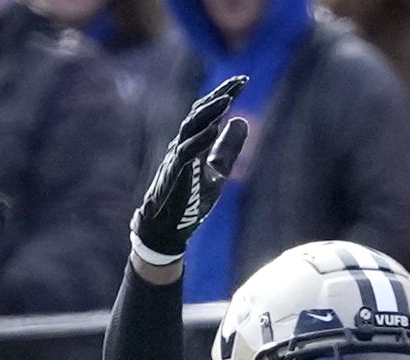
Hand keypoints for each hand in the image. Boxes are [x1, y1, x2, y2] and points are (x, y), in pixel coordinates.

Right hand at [132, 75, 247, 265]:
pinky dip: (200, 139)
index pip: (208, 112)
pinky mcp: (174, 174)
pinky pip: (186, 152)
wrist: (166, 229)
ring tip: (228, 99)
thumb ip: (227, 148)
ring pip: (190, 127)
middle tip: (240, 81)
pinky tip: (214, 128)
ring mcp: (176, 158)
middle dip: (219, 95)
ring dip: (210, 112)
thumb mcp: (217, 172)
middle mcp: (183, 145)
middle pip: (199, 112)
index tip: (243, 81)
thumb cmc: (189, 201)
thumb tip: (241, 120)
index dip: (225, 95)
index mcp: (193, 143)